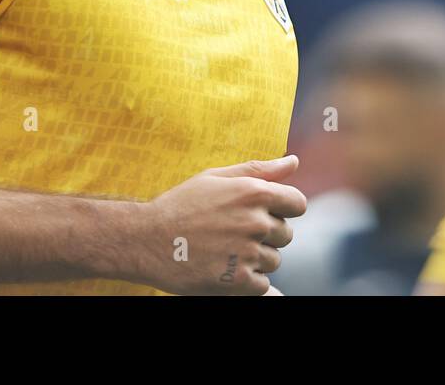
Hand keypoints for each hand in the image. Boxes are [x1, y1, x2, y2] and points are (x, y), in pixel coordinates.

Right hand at [132, 155, 305, 294]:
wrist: (146, 240)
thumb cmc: (181, 205)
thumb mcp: (216, 178)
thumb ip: (259, 169)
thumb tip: (294, 161)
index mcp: (254, 192)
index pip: (298, 204)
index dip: (284, 209)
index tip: (266, 214)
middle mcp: (256, 221)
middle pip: (286, 234)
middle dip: (267, 235)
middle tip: (234, 233)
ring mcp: (248, 252)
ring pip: (274, 260)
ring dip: (256, 258)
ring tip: (225, 250)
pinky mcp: (238, 280)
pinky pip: (262, 284)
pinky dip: (248, 281)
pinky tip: (225, 268)